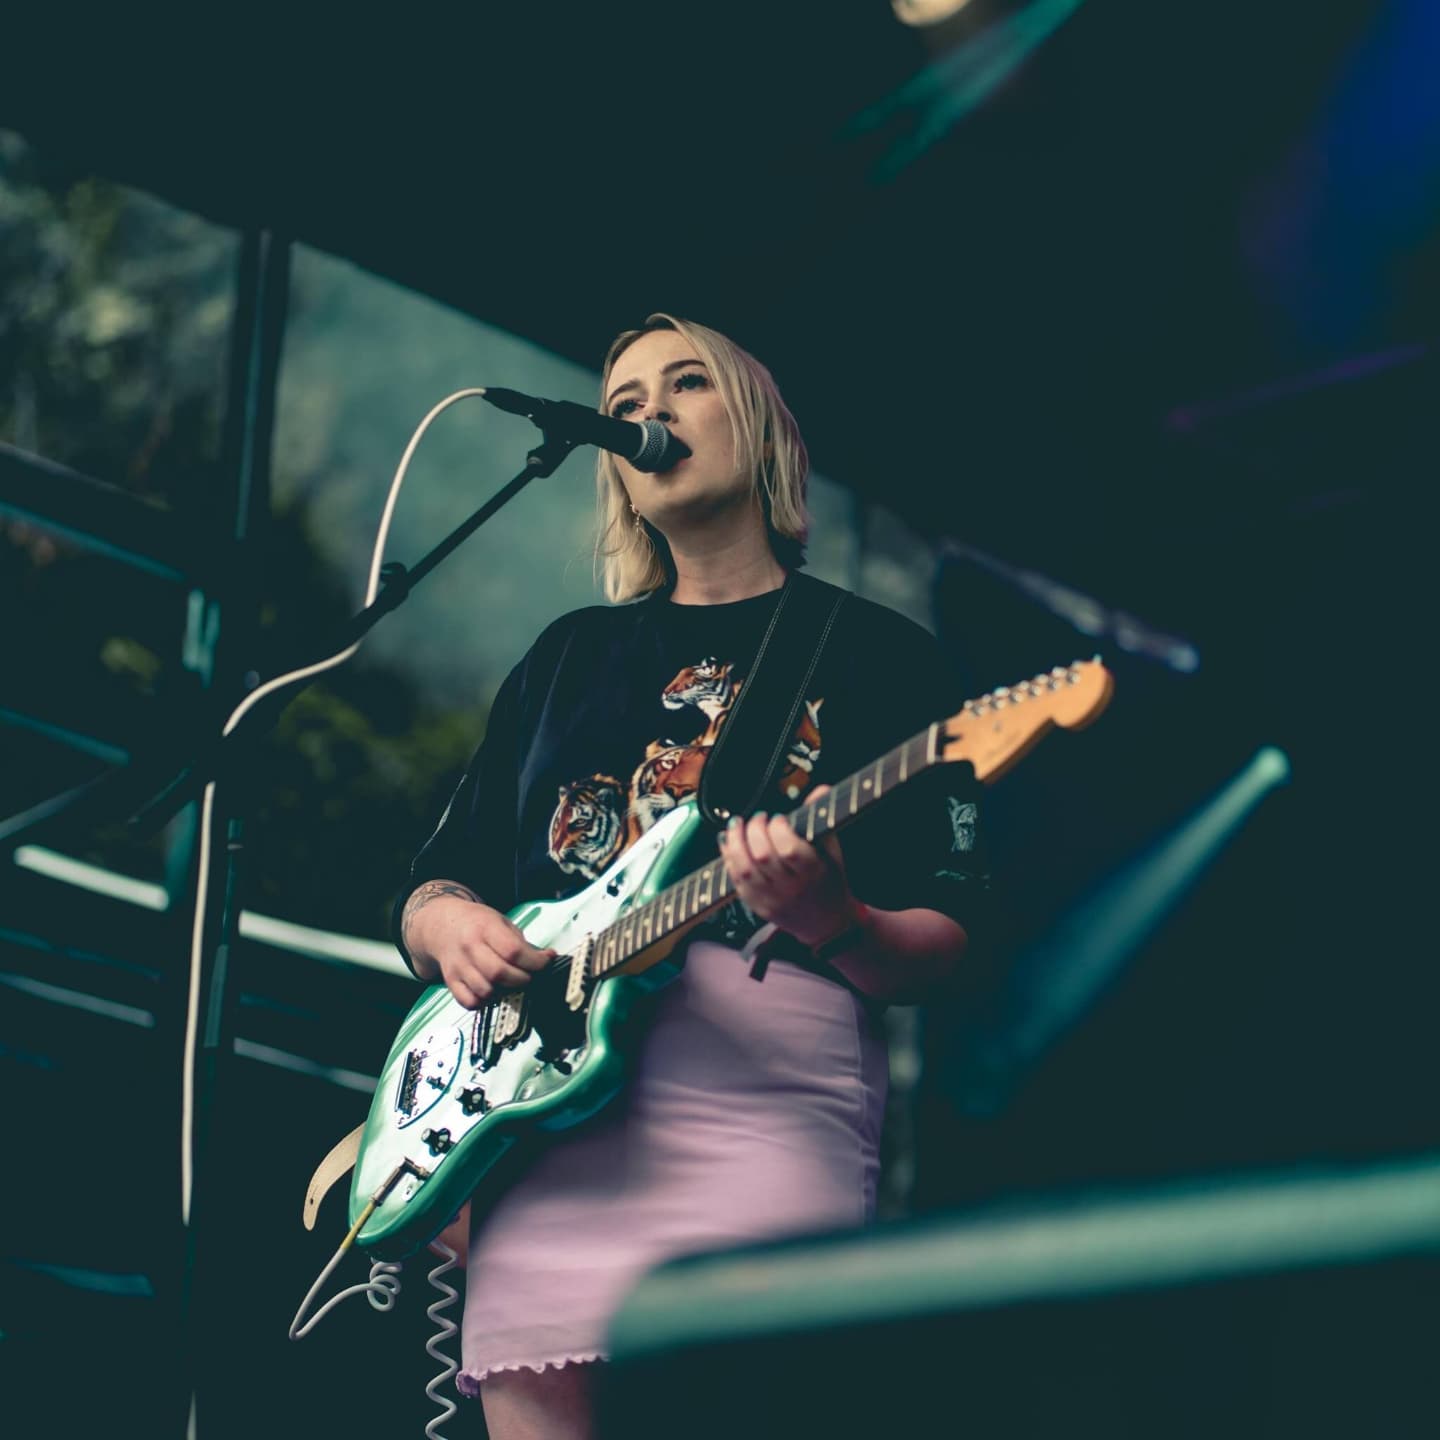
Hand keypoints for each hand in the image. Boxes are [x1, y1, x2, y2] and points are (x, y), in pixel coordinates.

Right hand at [402, 881, 554, 1007]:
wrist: (443, 925)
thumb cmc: (477, 923)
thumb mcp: (501, 921)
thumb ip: (520, 942)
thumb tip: (545, 959)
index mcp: (485, 927)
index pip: (513, 951)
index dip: (535, 961)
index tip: (546, 962)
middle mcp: (469, 947)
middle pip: (499, 973)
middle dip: (523, 980)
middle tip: (531, 976)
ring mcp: (458, 966)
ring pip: (485, 991)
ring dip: (505, 992)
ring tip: (511, 983)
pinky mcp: (451, 981)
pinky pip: (469, 1002)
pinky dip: (485, 1002)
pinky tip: (493, 991)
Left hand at [718, 786, 859, 947]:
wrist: (826, 924)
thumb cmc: (830, 882)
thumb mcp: (833, 852)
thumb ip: (822, 821)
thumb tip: (821, 789)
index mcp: (814, 874)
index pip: (789, 849)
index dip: (778, 828)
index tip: (779, 819)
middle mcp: (792, 890)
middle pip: (763, 856)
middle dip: (755, 830)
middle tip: (759, 819)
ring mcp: (771, 900)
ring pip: (744, 869)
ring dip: (735, 841)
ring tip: (737, 825)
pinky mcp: (756, 906)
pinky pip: (735, 881)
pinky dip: (728, 858)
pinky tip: (729, 842)